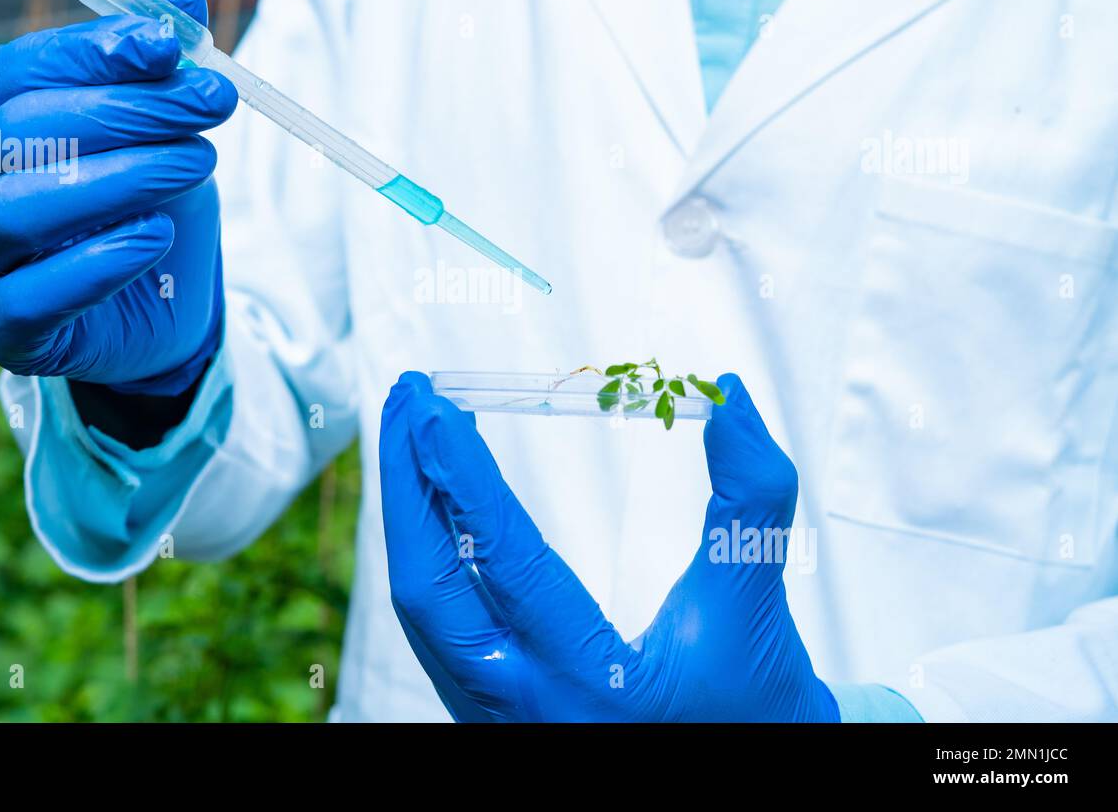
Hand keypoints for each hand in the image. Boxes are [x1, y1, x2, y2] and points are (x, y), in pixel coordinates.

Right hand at [0, 0, 236, 393]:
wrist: (154, 307)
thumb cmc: (139, 202)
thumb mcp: (160, 127)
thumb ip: (159, 60)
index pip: (21, 68)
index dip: (95, 51)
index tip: (172, 43)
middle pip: (24, 131)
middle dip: (131, 110)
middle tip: (212, 100)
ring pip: (19, 209)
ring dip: (119, 179)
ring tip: (198, 163)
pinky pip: (37, 293)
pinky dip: (101, 260)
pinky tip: (157, 235)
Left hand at [378, 371, 838, 721]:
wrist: (748, 763)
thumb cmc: (753, 699)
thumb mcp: (755, 600)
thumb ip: (750, 499)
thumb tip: (730, 398)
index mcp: (590, 684)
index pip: (505, 566)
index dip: (465, 479)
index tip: (434, 409)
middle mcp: (525, 709)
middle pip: (427, 591)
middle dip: (406, 486)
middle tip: (407, 400)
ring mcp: (496, 717)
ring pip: (422, 612)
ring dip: (409, 516)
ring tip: (410, 433)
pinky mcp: (490, 709)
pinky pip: (437, 627)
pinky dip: (427, 554)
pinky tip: (433, 503)